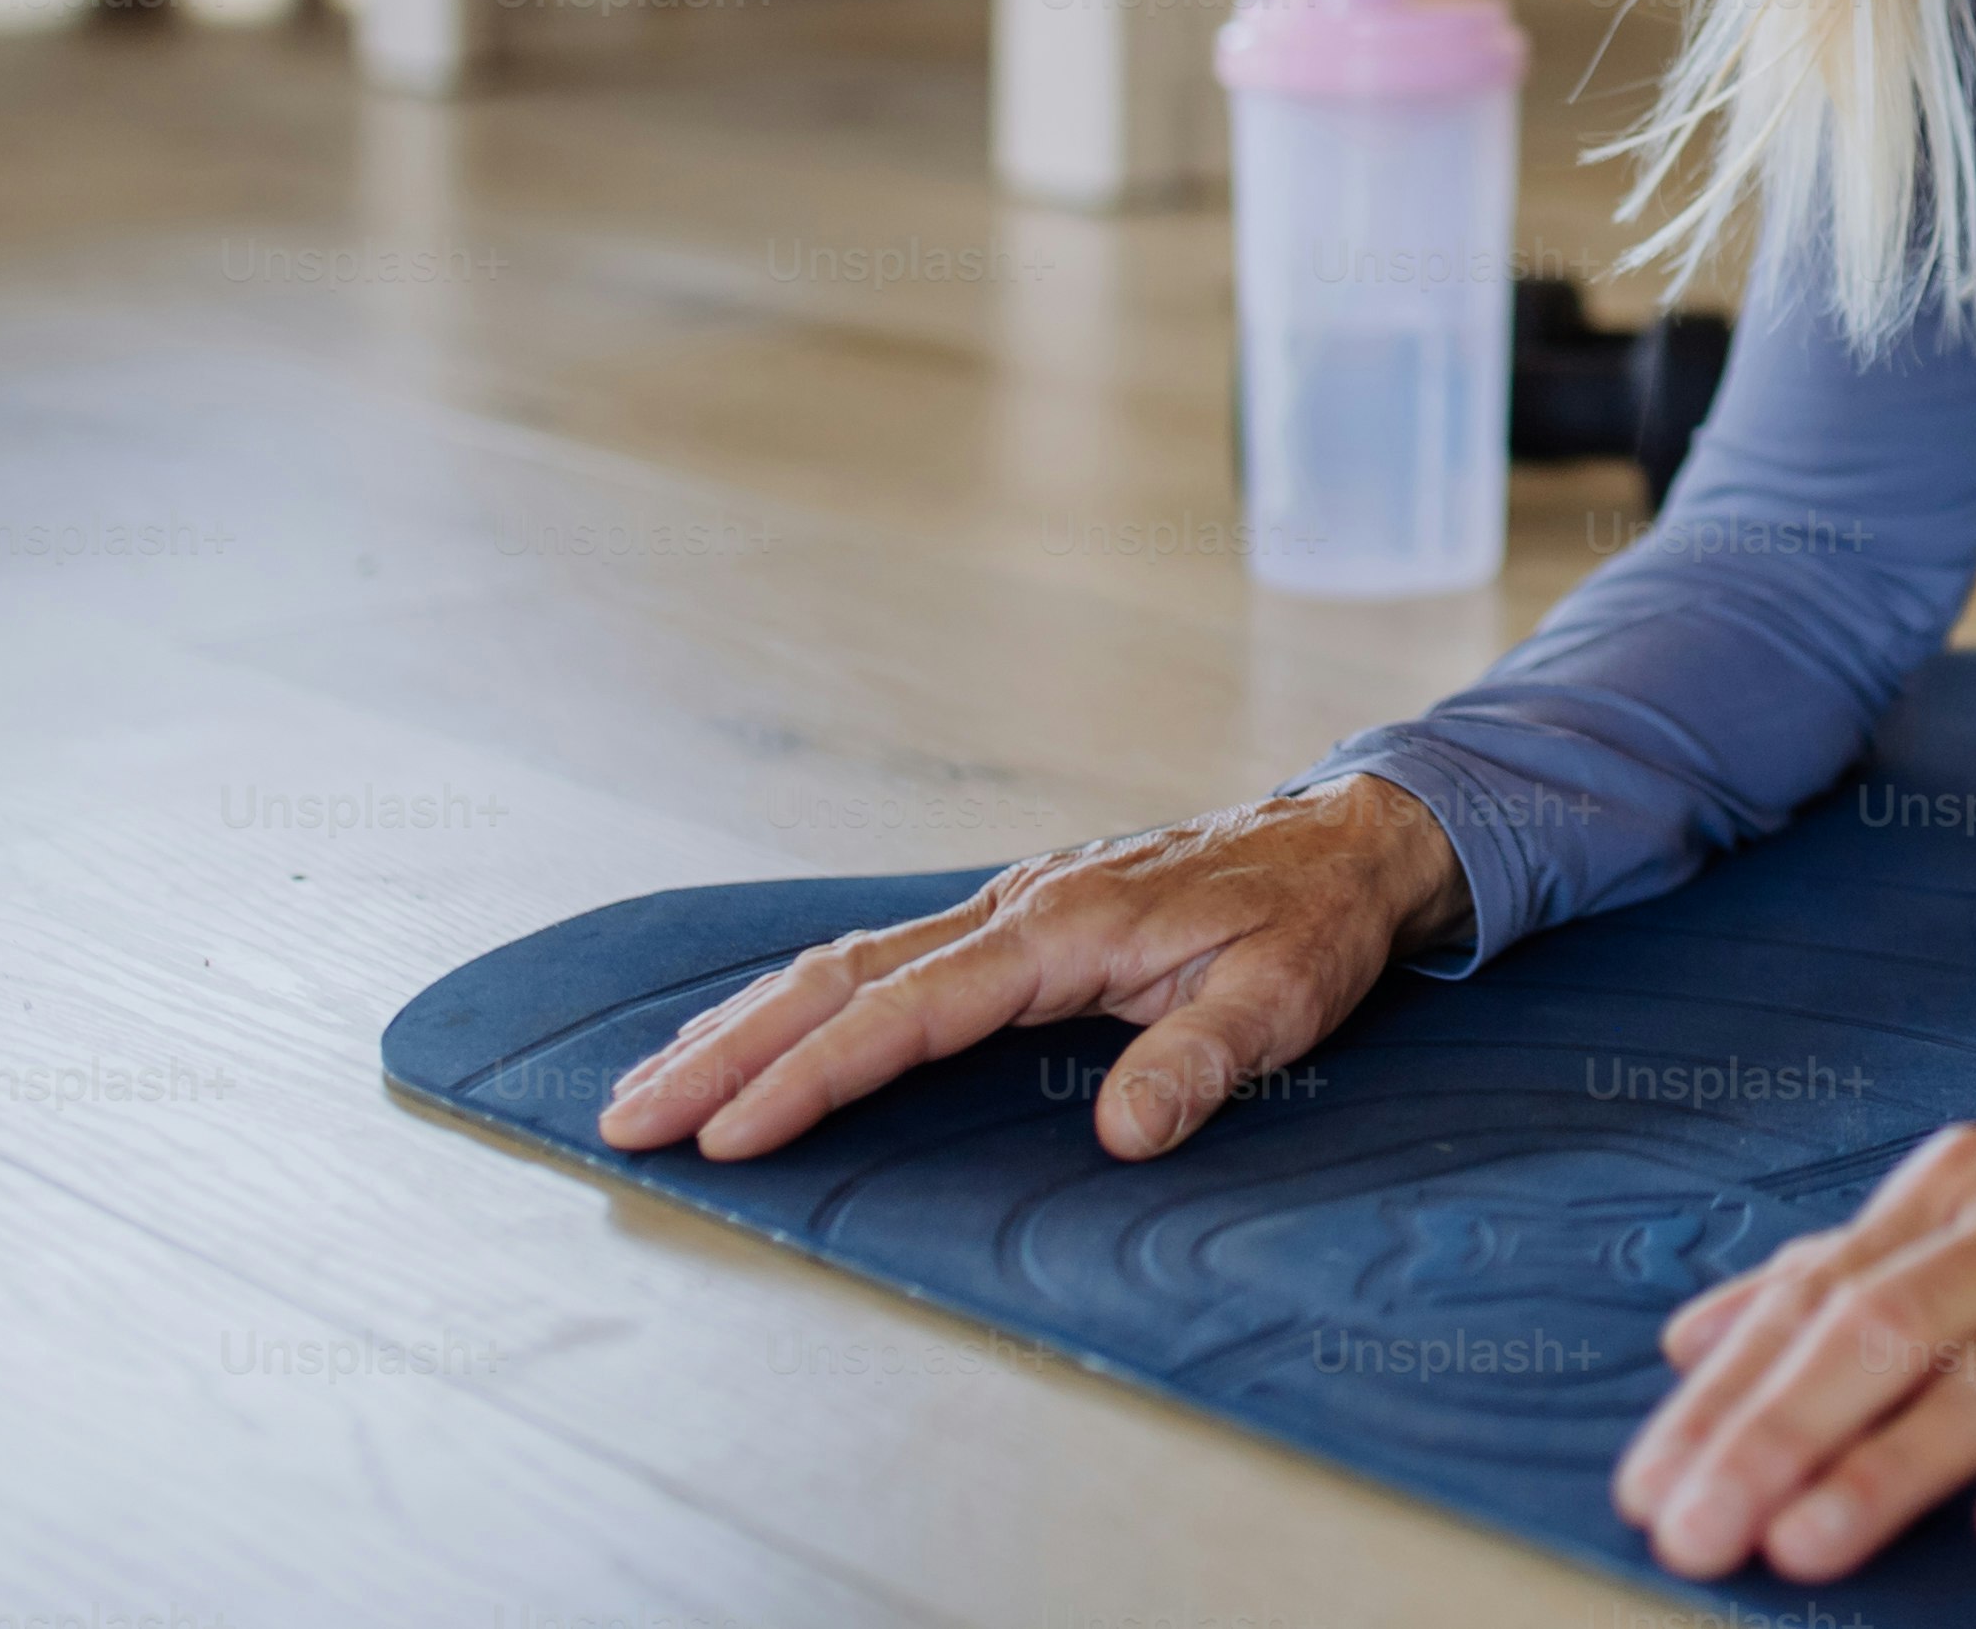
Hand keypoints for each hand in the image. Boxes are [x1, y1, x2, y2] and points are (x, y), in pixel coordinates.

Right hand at [597, 771, 1464, 1165]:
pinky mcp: (1013, 921)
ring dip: (745, 1023)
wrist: (1347, 842)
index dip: (817, 1076)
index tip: (732, 1133)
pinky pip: (884, 959)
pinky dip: (803, 1000)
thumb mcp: (1286, 997)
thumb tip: (1124, 1132)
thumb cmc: (1312, 922)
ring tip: (651, 1084)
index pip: (911, 1011)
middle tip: (628, 1118)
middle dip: (727, 1050)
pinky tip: (755, 1036)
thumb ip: (1203, 1060)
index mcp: (1066, 929)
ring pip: (848, 962)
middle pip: (843, 979)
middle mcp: (1017, 907)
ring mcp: (1008, 907)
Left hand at [1612, 987, 1975, 1582]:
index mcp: (1958, 1189)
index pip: (1814, 1298)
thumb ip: (1840, 1268)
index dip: (1723, 1400)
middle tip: (1692, 1534)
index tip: (1644, 1489)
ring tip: (1805, 1544)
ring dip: (1892, 1462)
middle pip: (1880, 1328)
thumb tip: (1690, 1337)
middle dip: (1774, 1438)